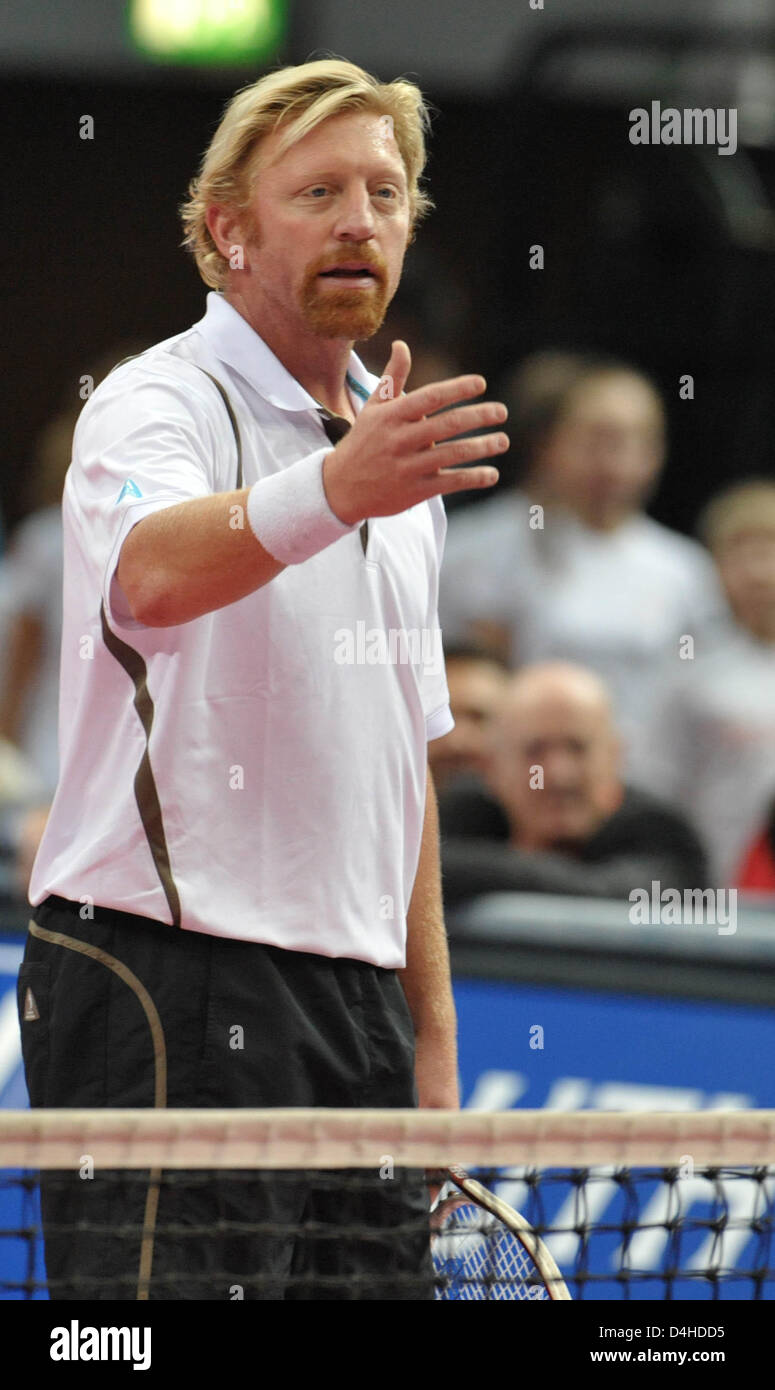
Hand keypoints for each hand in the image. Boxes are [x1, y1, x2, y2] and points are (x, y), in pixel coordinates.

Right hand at [322, 340, 507, 524]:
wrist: (339, 488)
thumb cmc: (362, 443)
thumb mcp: (373, 409)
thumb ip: (392, 378)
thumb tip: (401, 344)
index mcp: (392, 416)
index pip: (429, 397)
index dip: (456, 389)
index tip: (480, 383)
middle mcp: (400, 440)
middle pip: (446, 425)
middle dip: (478, 416)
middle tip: (501, 411)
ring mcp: (408, 467)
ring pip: (452, 454)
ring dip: (482, 447)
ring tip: (503, 440)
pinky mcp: (414, 491)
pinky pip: (450, 483)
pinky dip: (473, 478)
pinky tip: (492, 474)